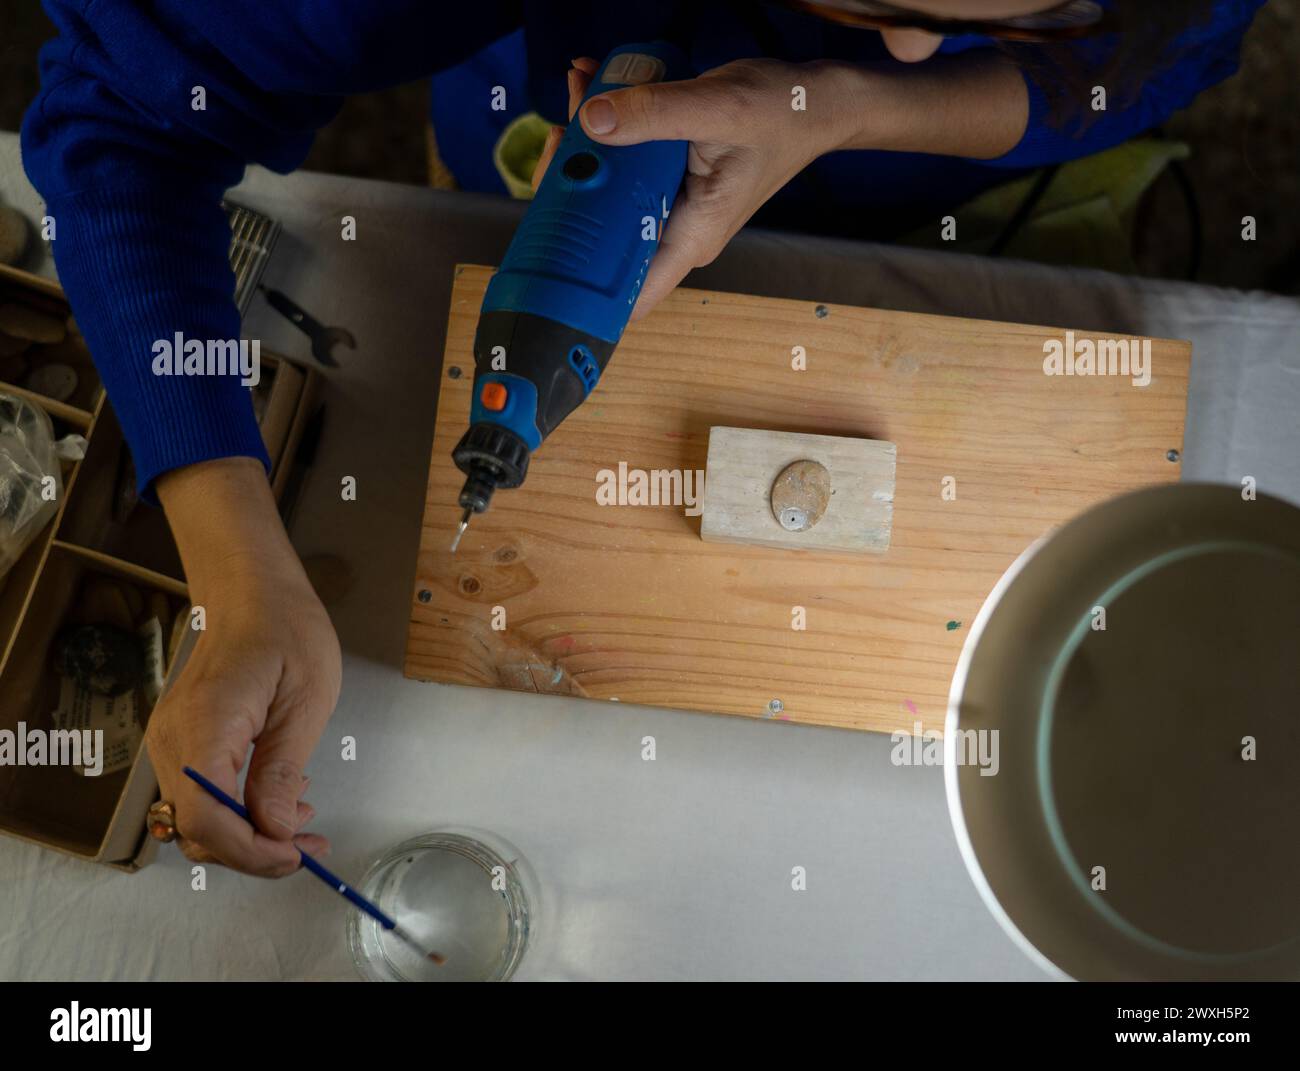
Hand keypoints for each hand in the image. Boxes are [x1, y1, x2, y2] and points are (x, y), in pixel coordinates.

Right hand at [150, 457, 341, 875]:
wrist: (252, 591)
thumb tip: (277, 831)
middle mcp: (174, 742)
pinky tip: (281, 800)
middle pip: (197, 829)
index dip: (249, 851)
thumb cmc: (286, 630)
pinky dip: (238, 812)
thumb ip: (283, 769)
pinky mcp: (181, 743)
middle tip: (311, 847)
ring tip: (304, 825)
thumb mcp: (306, 699)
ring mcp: (171, 743)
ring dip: (248, 835)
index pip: (206, 819)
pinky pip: (200, 795)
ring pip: (197, 819)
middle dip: (254, 851)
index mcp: (204, 728)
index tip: (296, 855)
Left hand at [565, 57, 854, 318]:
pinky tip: (597, 92)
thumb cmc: (783, 114)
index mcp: (691, 238)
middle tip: (562, 135)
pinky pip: (622, 168)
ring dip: (583, 149)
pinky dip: (605, 132)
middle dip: (569, 189)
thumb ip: (655, 114)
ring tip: (581, 98)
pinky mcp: (666, 182)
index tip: (546, 246)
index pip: (628, 293)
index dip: (580, 287)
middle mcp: (677, 233)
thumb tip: (592, 121)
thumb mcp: (719, 107)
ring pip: (606, 197)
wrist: (815, 102)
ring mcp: (670, 209)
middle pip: (602, 238)